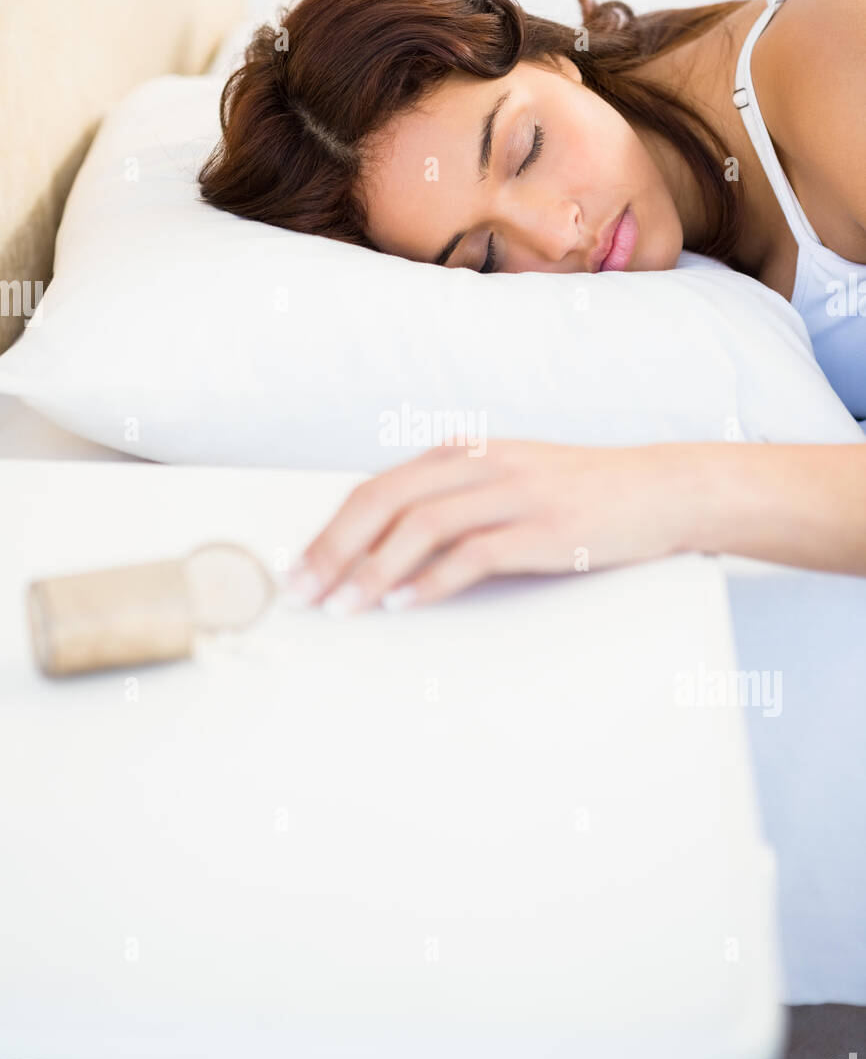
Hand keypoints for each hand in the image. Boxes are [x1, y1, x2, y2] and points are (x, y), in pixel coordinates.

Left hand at [281, 439, 692, 613]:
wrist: (661, 488)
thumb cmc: (581, 492)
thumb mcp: (509, 479)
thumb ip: (454, 499)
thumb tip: (386, 546)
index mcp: (465, 452)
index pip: (377, 488)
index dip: (330, 529)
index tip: (300, 568)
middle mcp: (481, 464)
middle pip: (385, 500)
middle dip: (334, 549)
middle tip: (305, 591)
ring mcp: (514, 493)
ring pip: (421, 526)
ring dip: (372, 569)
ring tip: (343, 605)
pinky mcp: (544, 528)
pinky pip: (473, 554)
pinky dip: (430, 580)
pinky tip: (404, 603)